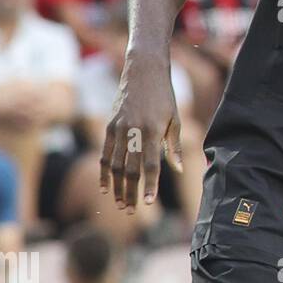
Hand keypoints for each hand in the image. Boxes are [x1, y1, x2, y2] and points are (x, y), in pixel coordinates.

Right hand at [100, 53, 183, 211]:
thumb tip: (178, 170)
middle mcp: (132, 131)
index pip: (150, 165)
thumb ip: (173, 146)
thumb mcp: (174, 119)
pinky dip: (104, 172)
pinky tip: (106, 186)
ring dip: (117, 186)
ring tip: (120, 204)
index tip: (148, 202)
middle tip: (131, 211)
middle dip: (130, 192)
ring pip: (115, 165)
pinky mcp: (109, 126)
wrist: (143, 72)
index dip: (149, 185)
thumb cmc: (164, 96)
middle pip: (130, 169)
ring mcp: (118, 129)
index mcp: (151, 131)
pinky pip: (105, 154)